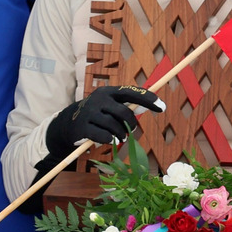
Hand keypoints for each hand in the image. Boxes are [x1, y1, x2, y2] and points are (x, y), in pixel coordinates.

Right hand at [46, 85, 165, 151]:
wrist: (69, 123)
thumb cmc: (97, 114)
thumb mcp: (110, 106)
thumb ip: (128, 106)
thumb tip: (150, 106)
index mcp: (108, 92)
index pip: (131, 93)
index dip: (148, 99)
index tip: (162, 106)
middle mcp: (99, 99)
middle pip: (124, 112)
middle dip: (132, 124)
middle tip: (133, 130)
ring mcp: (90, 113)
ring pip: (115, 126)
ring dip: (122, 135)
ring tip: (121, 137)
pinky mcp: (83, 127)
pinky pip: (105, 136)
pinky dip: (110, 140)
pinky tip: (108, 139)